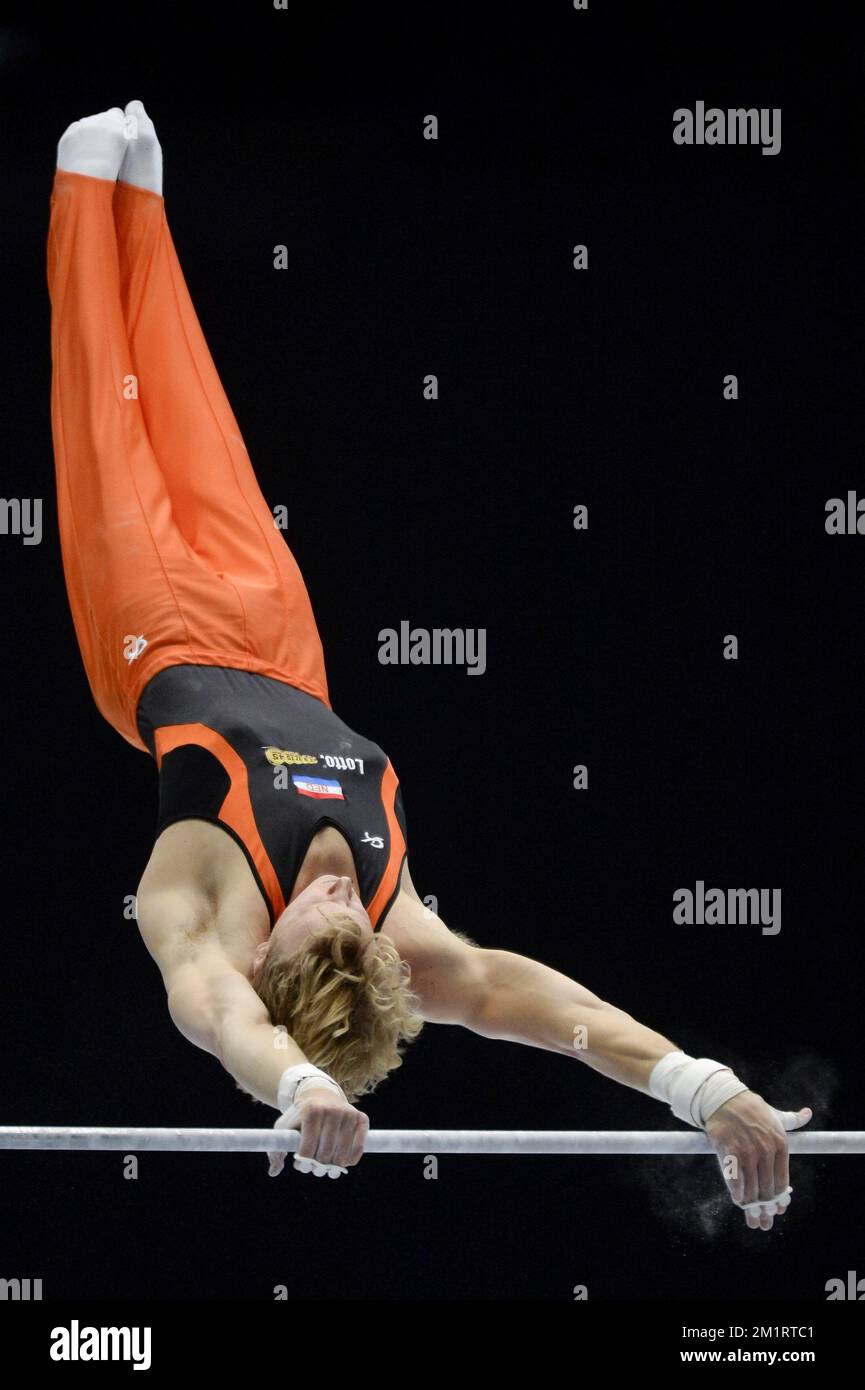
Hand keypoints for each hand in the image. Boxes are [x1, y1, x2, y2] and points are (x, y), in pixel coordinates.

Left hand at [267, 1086, 368, 1178]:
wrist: (320, 1094)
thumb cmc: (300, 1115)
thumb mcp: (284, 1126)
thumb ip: (276, 1148)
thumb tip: (273, 1172)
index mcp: (311, 1111)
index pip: (307, 1149)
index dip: (303, 1163)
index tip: (300, 1166)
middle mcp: (331, 1110)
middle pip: (325, 1153)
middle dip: (318, 1167)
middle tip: (315, 1169)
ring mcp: (348, 1113)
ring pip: (342, 1153)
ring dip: (335, 1167)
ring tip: (328, 1169)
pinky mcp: (361, 1118)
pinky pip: (359, 1146)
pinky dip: (352, 1159)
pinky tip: (344, 1163)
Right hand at [704, 1091, 812, 1230]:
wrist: (724, 1098)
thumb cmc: (751, 1109)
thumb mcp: (775, 1115)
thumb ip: (792, 1120)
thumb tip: (807, 1113)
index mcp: (780, 1144)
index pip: (782, 1181)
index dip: (779, 1199)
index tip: (777, 1210)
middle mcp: (766, 1150)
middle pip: (766, 1188)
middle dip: (765, 1208)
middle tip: (763, 1221)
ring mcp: (747, 1151)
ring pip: (751, 1187)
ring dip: (751, 1205)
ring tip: (751, 1217)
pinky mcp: (730, 1151)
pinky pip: (735, 1180)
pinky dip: (737, 1193)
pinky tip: (738, 1200)